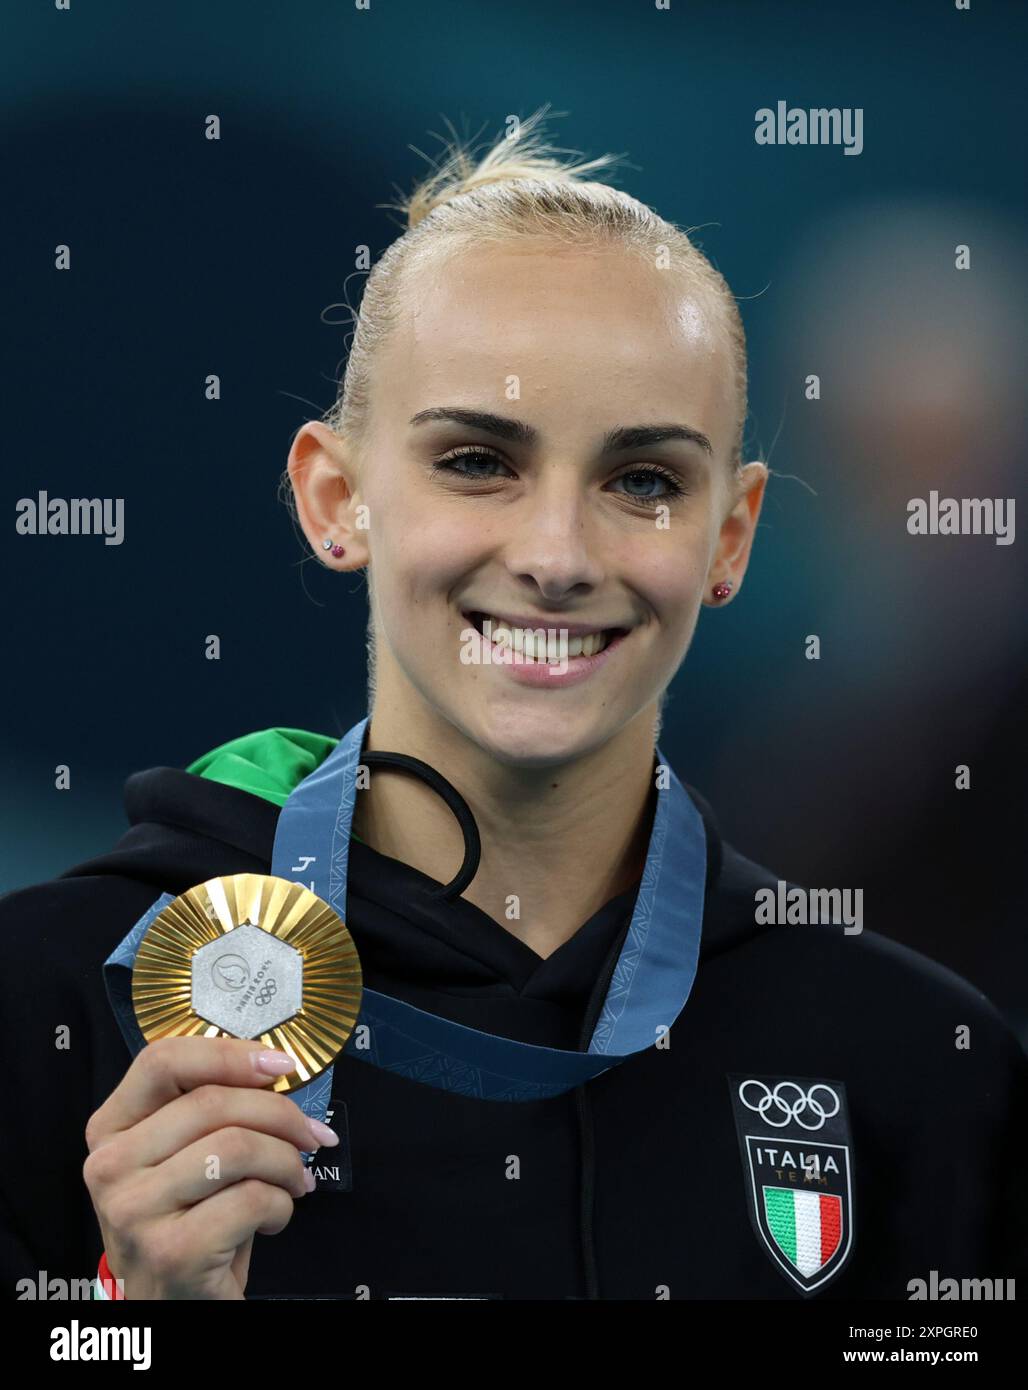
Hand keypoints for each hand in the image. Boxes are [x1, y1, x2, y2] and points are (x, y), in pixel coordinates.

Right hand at [83, 1036, 335, 1298]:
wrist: (175, 1306)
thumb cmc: (190, 1221)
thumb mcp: (185, 1156)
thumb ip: (210, 1109)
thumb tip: (275, 1067)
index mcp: (110, 1129)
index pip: (162, 1061)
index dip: (229, 1054)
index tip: (281, 1064)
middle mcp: (109, 1167)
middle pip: (212, 1102)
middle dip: (280, 1114)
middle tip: (311, 1135)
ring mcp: (133, 1211)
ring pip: (237, 1147)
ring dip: (286, 1162)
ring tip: (295, 1181)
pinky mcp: (170, 1252)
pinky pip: (250, 1199)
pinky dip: (281, 1206)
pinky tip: (272, 1220)